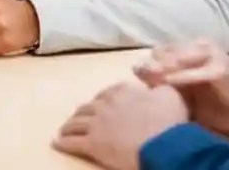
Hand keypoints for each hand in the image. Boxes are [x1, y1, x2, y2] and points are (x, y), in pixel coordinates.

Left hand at [53, 83, 188, 169]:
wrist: (162, 142)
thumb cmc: (169, 120)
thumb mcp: (170, 94)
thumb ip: (160, 86)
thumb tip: (156, 83)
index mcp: (123, 91)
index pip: (109, 92)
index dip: (105, 99)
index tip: (103, 103)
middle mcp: (105, 104)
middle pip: (89, 106)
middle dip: (84, 112)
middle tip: (80, 117)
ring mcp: (96, 123)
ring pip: (77, 122)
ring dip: (70, 125)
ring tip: (65, 129)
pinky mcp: (91, 143)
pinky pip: (72, 142)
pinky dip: (63, 142)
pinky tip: (57, 143)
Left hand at [134, 39, 228, 139]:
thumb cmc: (228, 105)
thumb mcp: (194, 99)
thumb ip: (171, 90)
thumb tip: (143, 84)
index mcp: (191, 55)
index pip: (162, 53)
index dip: (148, 63)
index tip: (134, 75)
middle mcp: (200, 50)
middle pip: (167, 51)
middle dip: (152, 62)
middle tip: (137, 72)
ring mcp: (213, 56)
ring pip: (181, 56)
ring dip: (164, 65)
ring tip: (148, 74)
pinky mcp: (224, 67)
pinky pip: (200, 70)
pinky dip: (185, 75)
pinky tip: (172, 82)